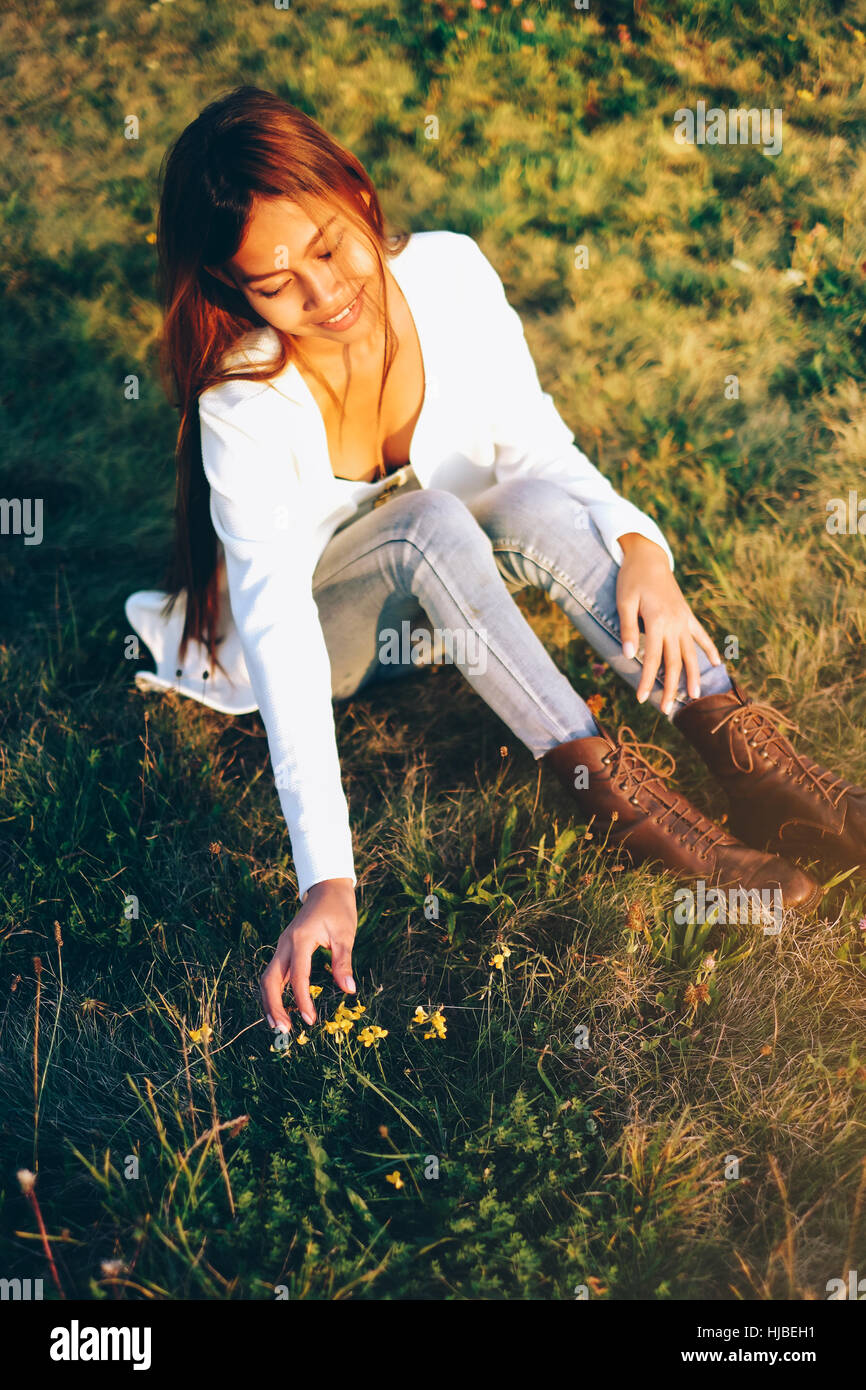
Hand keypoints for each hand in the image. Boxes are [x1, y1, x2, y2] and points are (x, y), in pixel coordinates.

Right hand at [260, 878, 356, 1032]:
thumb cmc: (338, 909)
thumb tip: (349, 990)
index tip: (310, 1020)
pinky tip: (281, 1008)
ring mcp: (282, 946)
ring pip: (268, 978)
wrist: (327, 888)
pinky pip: (275, 974)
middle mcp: (285, 944)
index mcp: (300, 939)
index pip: (298, 977)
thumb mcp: (345, 934)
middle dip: (274, 1006)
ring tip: (280, 1025)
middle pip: (270, 980)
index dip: (302, 1001)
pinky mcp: (285, 949)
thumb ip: (343, 962)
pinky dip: (274, 992)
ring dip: (270, 1002)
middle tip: (284, 1030)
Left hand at [616, 533, 721, 715]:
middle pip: (675, 662)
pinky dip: (709, 649)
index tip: (641, 699)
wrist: (649, 557)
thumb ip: (628, 629)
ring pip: (691, 653)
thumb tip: (628, 655)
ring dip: (693, 675)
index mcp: (658, 621)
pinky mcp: (688, 615)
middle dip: (670, 688)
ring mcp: (684, 620)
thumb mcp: (624, 601)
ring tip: (695, 696)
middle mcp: (675, 623)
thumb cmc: (631, 579)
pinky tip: (717, 663)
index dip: (647, 680)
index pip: (652, 659)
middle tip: (666, 711)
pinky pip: (701, 635)